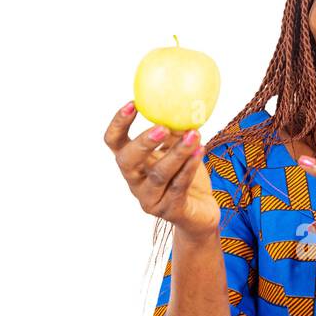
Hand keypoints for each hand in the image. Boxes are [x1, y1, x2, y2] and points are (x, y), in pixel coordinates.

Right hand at [104, 101, 218, 238]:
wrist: (202, 212)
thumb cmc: (186, 176)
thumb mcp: (179, 150)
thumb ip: (175, 131)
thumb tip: (180, 102)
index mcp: (132, 163)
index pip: (114, 142)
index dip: (119, 123)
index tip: (133, 103)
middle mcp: (135, 182)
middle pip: (127, 161)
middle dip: (143, 143)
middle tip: (161, 127)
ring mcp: (150, 199)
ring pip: (158, 174)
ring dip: (177, 152)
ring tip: (194, 134)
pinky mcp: (169, 210)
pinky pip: (179, 186)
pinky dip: (190, 166)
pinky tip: (200, 150)